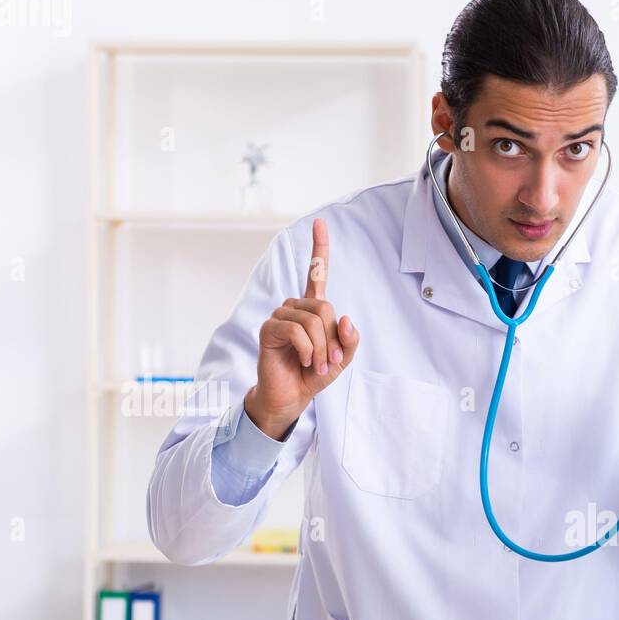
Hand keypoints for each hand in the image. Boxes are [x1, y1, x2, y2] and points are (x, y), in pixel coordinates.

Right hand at [248, 217, 360, 438]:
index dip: (319, 249)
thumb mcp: (341, 359)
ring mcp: (280, 316)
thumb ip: (349, 340)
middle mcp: (295, 307)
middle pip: (325, 308)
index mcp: (313, 310)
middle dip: (333, 339)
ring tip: (315, 365)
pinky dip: (307, 350)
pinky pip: (296, 330)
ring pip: (313, 320)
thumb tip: (346, 319)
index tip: (320, 223)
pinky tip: (303, 361)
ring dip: (321, 349)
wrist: (291, 397)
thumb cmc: (313, 374)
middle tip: (329, 361)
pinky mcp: (269, 329)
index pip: (316, 274)